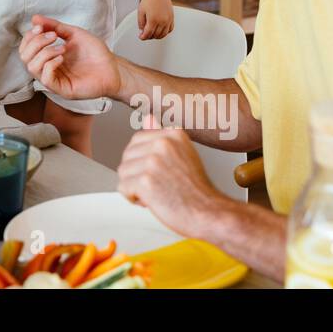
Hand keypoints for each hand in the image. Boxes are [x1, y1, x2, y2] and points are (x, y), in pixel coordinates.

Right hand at [19, 14, 122, 99]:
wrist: (113, 67)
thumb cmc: (96, 53)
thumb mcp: (73, 33)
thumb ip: (54, 26)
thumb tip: (35, 18)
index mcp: (48, 56)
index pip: (26, 48)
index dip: (29, 37)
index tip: (41, 27)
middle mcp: (48, 68)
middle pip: (25, 57)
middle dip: (35, 42)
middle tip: (53, 36)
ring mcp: (54, 80)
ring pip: (32, 68)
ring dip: (44, 52)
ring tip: (61, 47)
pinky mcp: (62, 89)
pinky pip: (45, 78)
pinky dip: (50, 64)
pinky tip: (62, 57)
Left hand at [116, 114, 225, 239]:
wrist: (210, 213)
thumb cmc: (197, 190)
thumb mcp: (184, 154)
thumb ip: (162, 137)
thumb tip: (148, 118)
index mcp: (172, 134)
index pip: (137, 140)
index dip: (143, 160)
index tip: (158, 172)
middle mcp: (162, 143)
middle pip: (127, 156)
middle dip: (137, 174)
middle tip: (160, 185)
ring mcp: (153, 161)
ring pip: (123, 172)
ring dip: (135, 187)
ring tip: (158, 193)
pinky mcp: (145, 181)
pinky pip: (123, 188)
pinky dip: (133, 198)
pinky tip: (152, 201)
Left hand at [137, 0, 173, 40]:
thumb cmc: (149, 0)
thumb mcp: (140, 11)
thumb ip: (140, 22)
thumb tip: (142, 31)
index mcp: (153, 20)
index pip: (148, 34)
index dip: (143, 37)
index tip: (141, 37)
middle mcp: (162, 21)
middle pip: (155, 35)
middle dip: (149, 36)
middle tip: (145, 35)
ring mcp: (168, 20)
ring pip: (163, 34)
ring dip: (157, 36)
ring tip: (152, 34)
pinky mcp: (172, 18)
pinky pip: (170, 29)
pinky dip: (165, 32)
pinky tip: (160, 31)